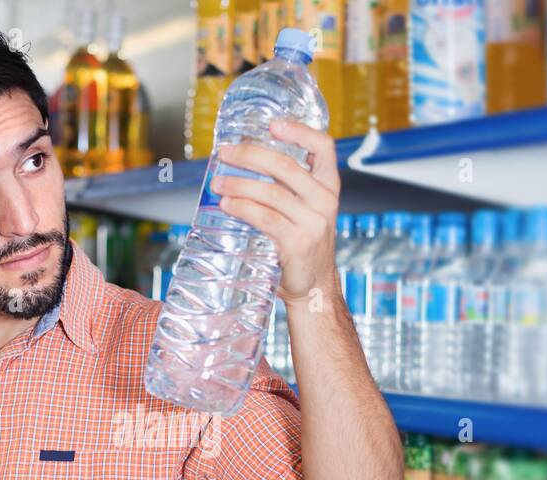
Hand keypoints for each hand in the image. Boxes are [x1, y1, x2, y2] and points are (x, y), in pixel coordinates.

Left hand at [210, 117, 341, 306]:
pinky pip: (265, 218)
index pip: (324, 147)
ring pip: (271, 193)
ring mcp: (313, 223)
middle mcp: (325, 202)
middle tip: (225, 153)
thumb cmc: (301, 246)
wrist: (313, 288)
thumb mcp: (304, 212)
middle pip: (286, 166)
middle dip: (251, 155)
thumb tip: (242, 164)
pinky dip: (242, 208)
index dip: (299, 131)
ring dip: (239, 183)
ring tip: (217, 182)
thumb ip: (287, 190)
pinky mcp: (298, 243)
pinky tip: (226, 203)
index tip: (272, 124)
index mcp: (328, 187)